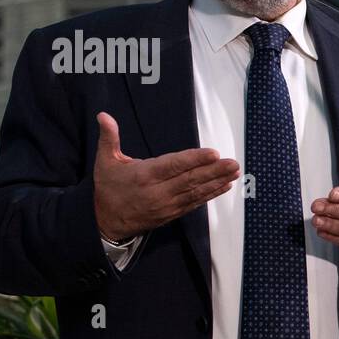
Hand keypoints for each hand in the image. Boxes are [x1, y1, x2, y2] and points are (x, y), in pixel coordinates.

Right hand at [92, 112, 239, 241]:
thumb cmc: (108, 188)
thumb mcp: (104, 162)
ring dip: (217, 182)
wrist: (105, 222)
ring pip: (196, 192)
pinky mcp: (173, 213)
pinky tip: (225, 186)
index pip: (173, 166)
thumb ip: (108, 138)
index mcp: (144, 176)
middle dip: (214, 171)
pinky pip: (195, 203)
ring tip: (234, 172)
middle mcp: (158, 192)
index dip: (194, 160)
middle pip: (190, 180)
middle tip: (233, 163)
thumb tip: (104, 115)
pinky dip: (211, 194)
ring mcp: (167, 205)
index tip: (213, 153)